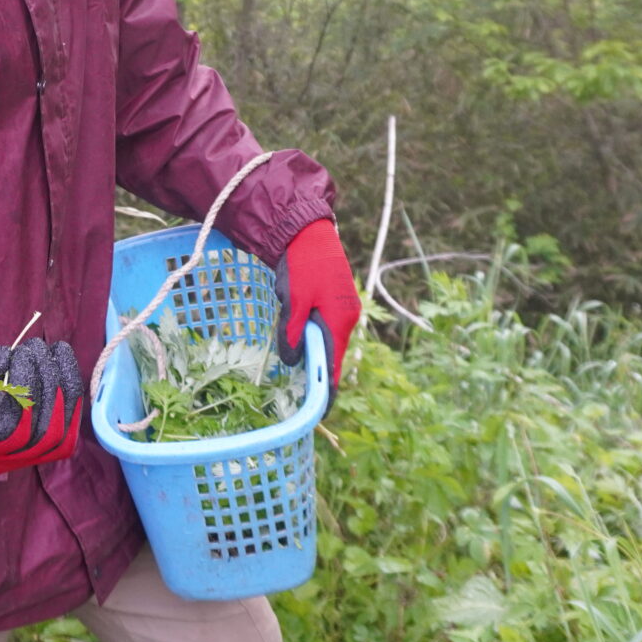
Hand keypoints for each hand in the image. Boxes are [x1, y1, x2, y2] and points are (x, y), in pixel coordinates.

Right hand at [0, 338, 82, 478]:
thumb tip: (2, 362)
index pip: (14, 430)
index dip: (26, 390)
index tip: (22, 353)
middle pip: (44, 438)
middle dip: (52, 388)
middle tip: (42, 348)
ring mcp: (10, 460)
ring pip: (59, 440)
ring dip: (67, 394)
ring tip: (57, 351)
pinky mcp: (22, 448)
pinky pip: (59, 437)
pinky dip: (69, 404)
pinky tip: (62, 368)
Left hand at [275, 218, 359, 388]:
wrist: (309, 231)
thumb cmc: (302, 265)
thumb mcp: (294, 301)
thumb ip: (293, 333)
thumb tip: (294, 362)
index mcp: (340, 321)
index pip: (335, 366)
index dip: (328, 390)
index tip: (320, 410)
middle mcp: (348, 318)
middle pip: (332, 354)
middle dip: (317, 369)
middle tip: (299, 387)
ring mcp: (345, 307)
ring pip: (328, 339)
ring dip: (313, 348)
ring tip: (295, 355)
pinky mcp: (337, 299)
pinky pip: (327, 325)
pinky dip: (314, 333)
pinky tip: (299, 329)